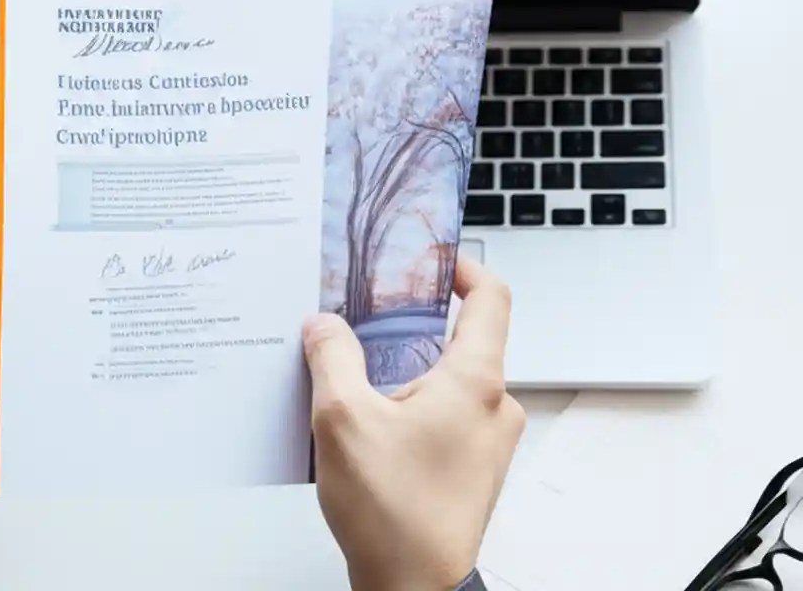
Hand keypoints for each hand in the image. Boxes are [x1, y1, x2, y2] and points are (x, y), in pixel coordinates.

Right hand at [305, 257, 523, 590]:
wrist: (414, 588)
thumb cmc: (394, 514)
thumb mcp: (342, 418)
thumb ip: (331, 357)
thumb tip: (323, 325)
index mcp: (476, 382)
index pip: (492, 299)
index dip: (463, 270)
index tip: (432, 261)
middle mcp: (496, 407)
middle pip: (464, 340)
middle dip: (413, 326)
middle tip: (368, 318)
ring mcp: (488, 441)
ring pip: (451, 382)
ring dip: (406, 373)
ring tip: (357, 380)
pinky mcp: (473, 468)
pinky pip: (447, 417)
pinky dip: (412, 408)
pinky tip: (368, 424)